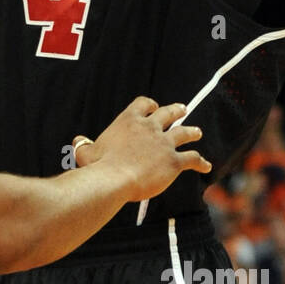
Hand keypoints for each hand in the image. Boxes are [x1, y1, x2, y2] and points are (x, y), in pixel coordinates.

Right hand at [73, 96, 211, 201]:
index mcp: (129, 120)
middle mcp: (149, 127)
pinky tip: (207, 167)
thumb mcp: (86, 153)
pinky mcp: (174, 161)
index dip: (150, 105)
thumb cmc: (98, 166)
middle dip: (176, 110)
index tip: (153, 107)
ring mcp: (164, 143)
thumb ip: (83, 145)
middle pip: (168, 113)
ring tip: (197, 132)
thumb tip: (78, 140)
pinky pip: (192, 159)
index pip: (144, 104)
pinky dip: (201, 163)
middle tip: (183, 109)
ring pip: (184, 132)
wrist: (114, 179)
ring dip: (192, 131)